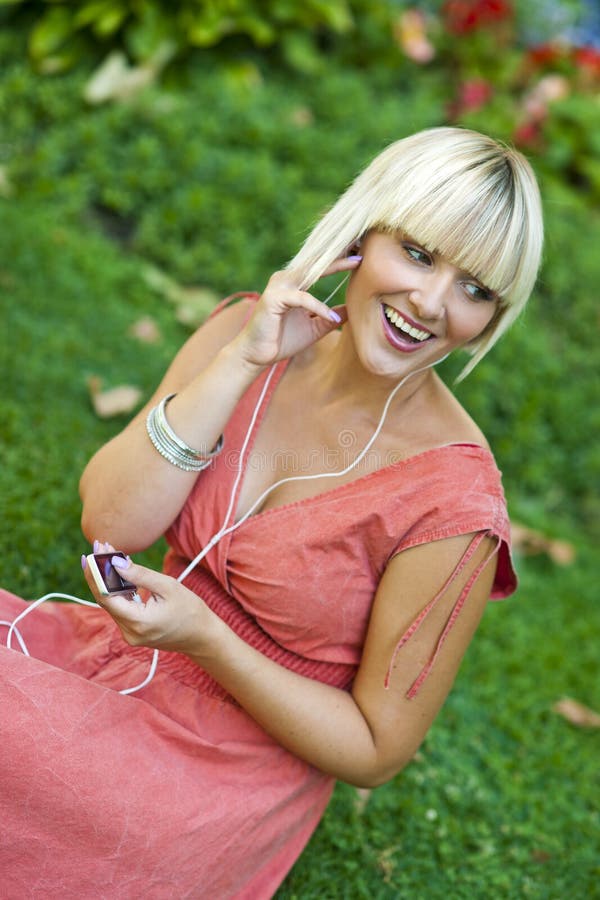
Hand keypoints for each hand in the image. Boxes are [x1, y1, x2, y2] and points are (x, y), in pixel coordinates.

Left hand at [83, 541, 219, 655]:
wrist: (202, 636)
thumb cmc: (189, 609)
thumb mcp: (168, 586)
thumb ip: (140, 575)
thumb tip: (114, 562)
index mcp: (138, 622)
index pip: (106, 596)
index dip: (96, 573)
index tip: (95, 552)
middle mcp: (129, 632)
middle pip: (104, 599)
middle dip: (99, 572)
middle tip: (99, 547)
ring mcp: (129, 634)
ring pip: (110, 603)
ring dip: (107, 580)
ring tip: (106, 555)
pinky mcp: (132, 632)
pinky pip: (119, 609)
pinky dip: (117, 591)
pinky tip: (117, 573)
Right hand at [233, 256, 360, 367]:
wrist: (258, 355)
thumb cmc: (283, 340)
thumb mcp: (315, 327)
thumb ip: (330, 317)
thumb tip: (351, 310)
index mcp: (294, 282)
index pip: (321, 266)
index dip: (341, 259)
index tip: (363, 253)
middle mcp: (285, 279)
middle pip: (317, 262)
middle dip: (340, 253)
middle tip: (363, 245)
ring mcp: (278, 286)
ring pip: (311, 273)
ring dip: (334, 267)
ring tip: (355, 265)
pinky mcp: (274, 299)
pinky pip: (302, 299)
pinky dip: (318, 307)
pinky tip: (332, 317)